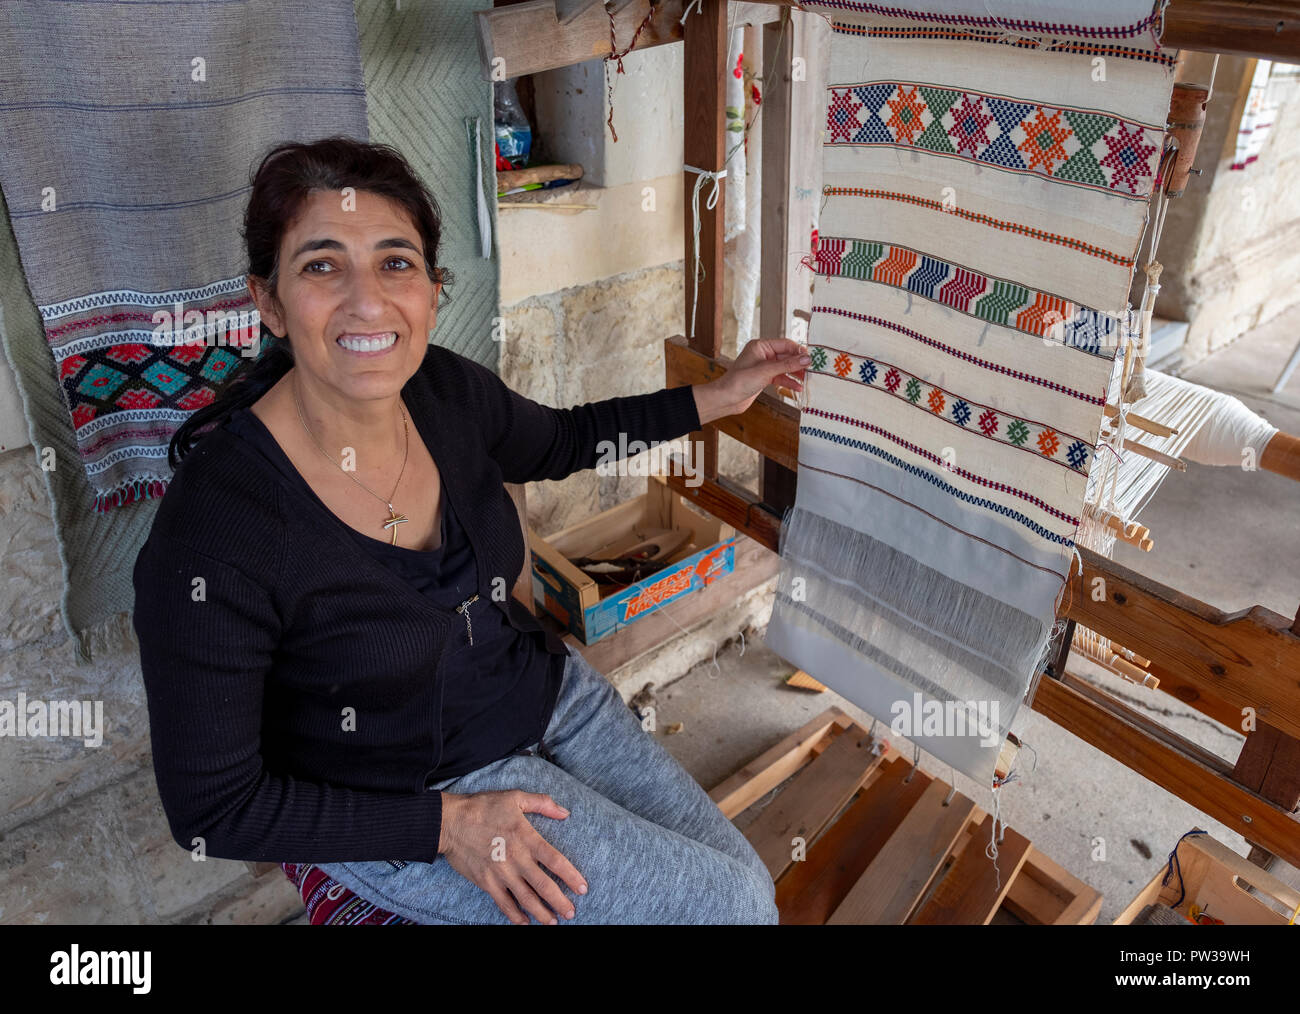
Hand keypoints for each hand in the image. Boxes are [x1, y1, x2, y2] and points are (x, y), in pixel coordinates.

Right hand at [438, 790, 586, 924]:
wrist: (450, 822)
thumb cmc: (483, 807)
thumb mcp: (515, 797)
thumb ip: (542, 803)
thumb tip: (565, 812)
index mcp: (526, 838)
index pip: (555, 860)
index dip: (571, 876)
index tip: (582, 888)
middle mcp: (516, 859)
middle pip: (544, 885)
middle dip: (560, 901)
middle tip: (571, 912)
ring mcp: (501, 873)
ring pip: (526, 898)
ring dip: (541, 912)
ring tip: (553, 922)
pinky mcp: (486, 882)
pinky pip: (503, 903)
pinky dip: (515, 915)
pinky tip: (524, 922)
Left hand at [696, 338, 810, 423]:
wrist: (726, 399)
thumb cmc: (740, 381)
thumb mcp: (766, 371)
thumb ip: (788, 365)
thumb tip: (806, 358)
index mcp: (760, 346)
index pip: (785, 344)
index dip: (799, 351)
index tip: (812, 358)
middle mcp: (763, 354)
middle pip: (787, 356)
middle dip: (799, 364)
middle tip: (813, 370)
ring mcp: (763, 367)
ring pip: (785, 368)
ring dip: (796, 374)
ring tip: (807, 380)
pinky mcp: (764, 378)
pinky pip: (780, 377)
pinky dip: (789, 382)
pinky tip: (798, 387)